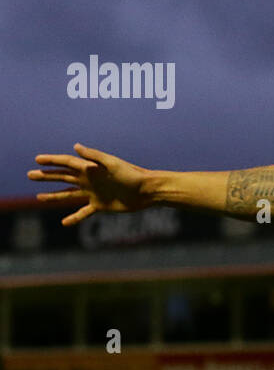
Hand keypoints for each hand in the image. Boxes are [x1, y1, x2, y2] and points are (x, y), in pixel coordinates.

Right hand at [29, 144, 153, 224]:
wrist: (147, 191)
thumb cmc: (132, 174)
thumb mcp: (112, 163)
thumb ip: (94, 156)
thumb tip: (75, 146)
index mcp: (90, 168)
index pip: (66, 163)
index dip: (52, 161)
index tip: (37, 160)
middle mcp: (89, 180)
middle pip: (63, 178)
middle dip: (47, 176)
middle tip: (30, 175)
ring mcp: (93, 193)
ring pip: (68, 195)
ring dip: (54, 196)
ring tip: (38, 198)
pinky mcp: (100, 206)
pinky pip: (83, 212)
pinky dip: (74, 217)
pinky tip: (64, 222)